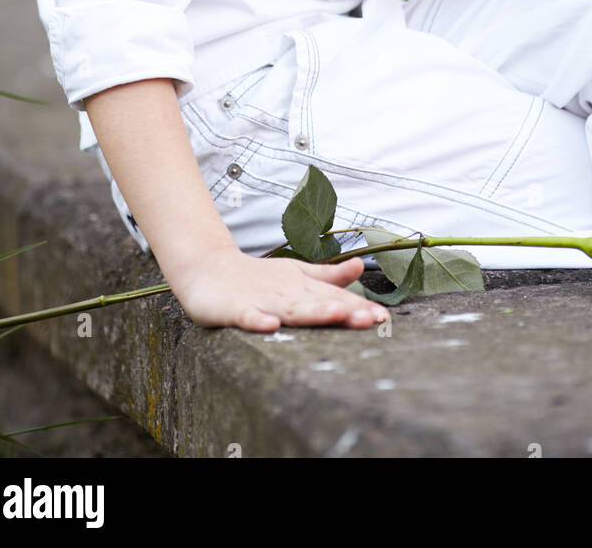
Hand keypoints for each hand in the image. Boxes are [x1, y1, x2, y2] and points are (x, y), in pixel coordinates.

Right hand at [168, 243, 388, 331]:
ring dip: (312, 311)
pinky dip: (258, 320)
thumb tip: (361, 267)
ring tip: (335, 314)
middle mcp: (287, 293)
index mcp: (302, 288)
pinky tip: (271, 326)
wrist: (209, 268)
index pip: (334, 299)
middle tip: (370, 319)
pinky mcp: (235, 308)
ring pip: (290, 308)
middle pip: (318, 303)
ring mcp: (262, 300)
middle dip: (344, 310)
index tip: (382, 318)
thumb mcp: (297, 275)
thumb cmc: (259, 278)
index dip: (358, 308)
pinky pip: (247, 316)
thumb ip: (328, 275)